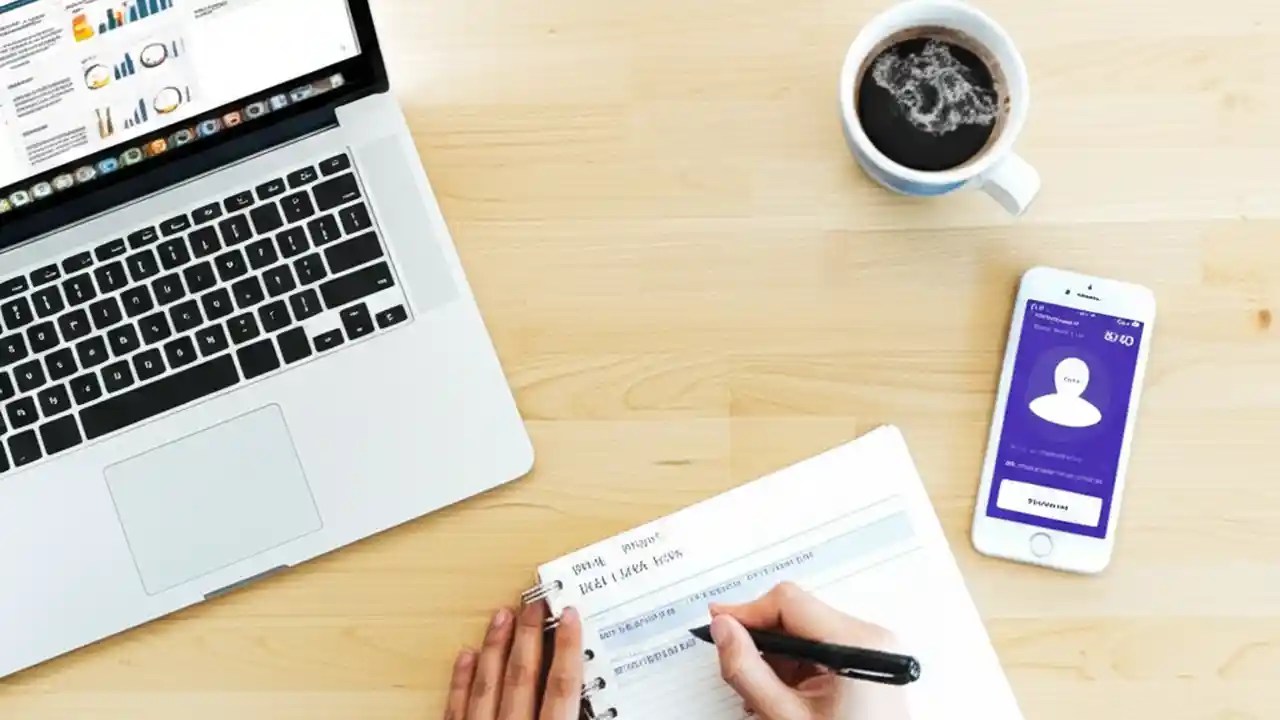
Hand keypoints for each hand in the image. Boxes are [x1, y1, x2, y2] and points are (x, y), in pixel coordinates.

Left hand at [444, 603, 583, 719]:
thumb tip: (592, 706)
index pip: (561, 687)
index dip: (567, 648)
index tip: (569, 616)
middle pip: (521, 676)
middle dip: (529, 635)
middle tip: (534, 603)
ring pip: (488, 684)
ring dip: (495, 646)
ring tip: (501, 615)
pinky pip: (457, 707)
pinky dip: (462, 680)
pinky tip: (466, 655)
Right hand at [709, 583, 911, 719]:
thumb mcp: (787, 716)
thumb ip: (748, 670)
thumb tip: (724, 630)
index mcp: (855, 643)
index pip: (787, 601)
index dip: (747, 612)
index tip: (719, 624)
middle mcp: (869, 638)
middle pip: (795, 614)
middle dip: (761, 641)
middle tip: (737, 665)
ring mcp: (870, 649)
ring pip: (803, 632)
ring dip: (776, 658)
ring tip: (766, 695)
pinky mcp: (865, 662)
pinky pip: (818, 649)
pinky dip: (794, 668)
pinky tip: (785, 696)